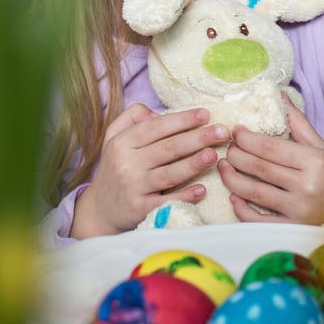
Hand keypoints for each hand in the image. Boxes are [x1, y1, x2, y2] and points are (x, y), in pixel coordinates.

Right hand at [70, 103, 229, 237]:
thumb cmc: (115, 167)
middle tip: (222, 131)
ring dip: (194, 164)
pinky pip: (166, 202)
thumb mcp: (114, 137)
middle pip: (168, 148)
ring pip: (170, 174)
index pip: (157, 127)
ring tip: (214, 154)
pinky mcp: (140, 210)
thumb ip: (132, 117)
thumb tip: (157, 112)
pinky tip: (202, 189)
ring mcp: (134, 188)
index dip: (182, 119)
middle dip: (198, 138)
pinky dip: (184, 196)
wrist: (100, 209)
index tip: (205, 114)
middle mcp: (127, 164)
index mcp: (123, 143)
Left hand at [217, 101, 323, 224]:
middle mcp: (307, 186)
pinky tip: (234, 197)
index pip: (271, 147)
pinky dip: (242, 209)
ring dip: (232, 179)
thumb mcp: (318, 143)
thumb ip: (296, 121)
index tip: (236, 132)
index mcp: (314, 161)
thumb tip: (277, 94)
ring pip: (254, 193)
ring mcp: (299, 210)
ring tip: (223, 167)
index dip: (247, 138)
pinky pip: (259, 221)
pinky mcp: (293, 228)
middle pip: (259, 168)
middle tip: (227, 148)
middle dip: (236, 156)